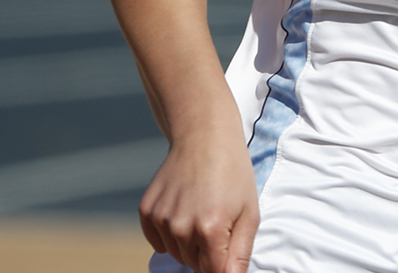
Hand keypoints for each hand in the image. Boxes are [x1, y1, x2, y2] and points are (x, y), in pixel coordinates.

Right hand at [140, 135, 259, 272]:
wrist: (203, 136)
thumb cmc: (233, 174)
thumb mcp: (250, 212)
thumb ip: (241, 253)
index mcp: (210, 229)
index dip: (223, 267)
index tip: (226, 251)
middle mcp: (181, 226)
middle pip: (194, 265)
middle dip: (208, 253)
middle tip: (219, 223)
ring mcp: (161, 218)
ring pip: (176, 254)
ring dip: (189, 244)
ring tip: (202, 213)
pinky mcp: (147, 211)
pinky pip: (158, 241)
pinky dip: (169, 235)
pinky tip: (183, 212)